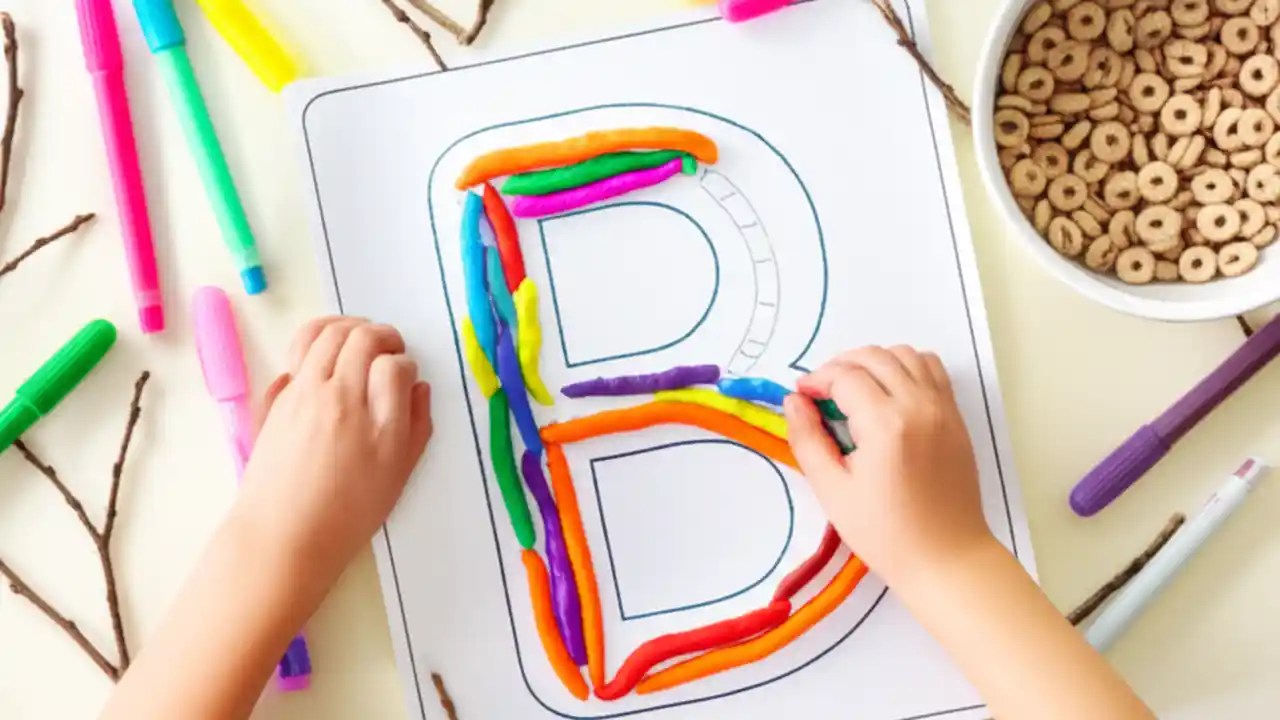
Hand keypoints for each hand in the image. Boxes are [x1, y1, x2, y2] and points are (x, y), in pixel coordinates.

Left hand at [237, 317, 432, 589]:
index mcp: (377, 422)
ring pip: (327, 332)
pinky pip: (297, 351)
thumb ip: (417, 426)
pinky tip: (326, 358)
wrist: (283, 534)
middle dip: (383, 334)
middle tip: (390, 347)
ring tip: (359, 339)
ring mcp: (303, 393)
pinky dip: (316, 342)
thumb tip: (418, 387)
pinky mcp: (278, 397)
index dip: (405, 364)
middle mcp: (340, 397)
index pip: (395, 364)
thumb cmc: (348, 514)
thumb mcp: (398, 476)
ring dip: (349, 327)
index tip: (404, 376)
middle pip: (362, 337)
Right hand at [783, 346, 992, 588]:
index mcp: (886, 424)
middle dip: (841, 365)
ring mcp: (943, 408)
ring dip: (875, 361)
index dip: (817, 380)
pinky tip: (890, 391)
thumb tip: (794, 401)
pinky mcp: (956, 417)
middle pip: (875, 357)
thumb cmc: (885, 533)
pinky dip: (907, 366)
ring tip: (855, 386)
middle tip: (821, 390)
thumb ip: (808, 439)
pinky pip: (932, 369)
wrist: (947, 558)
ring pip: (906, 354)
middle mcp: (918, 405)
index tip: (801, 396)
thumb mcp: (833, 491)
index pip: (845, 377)